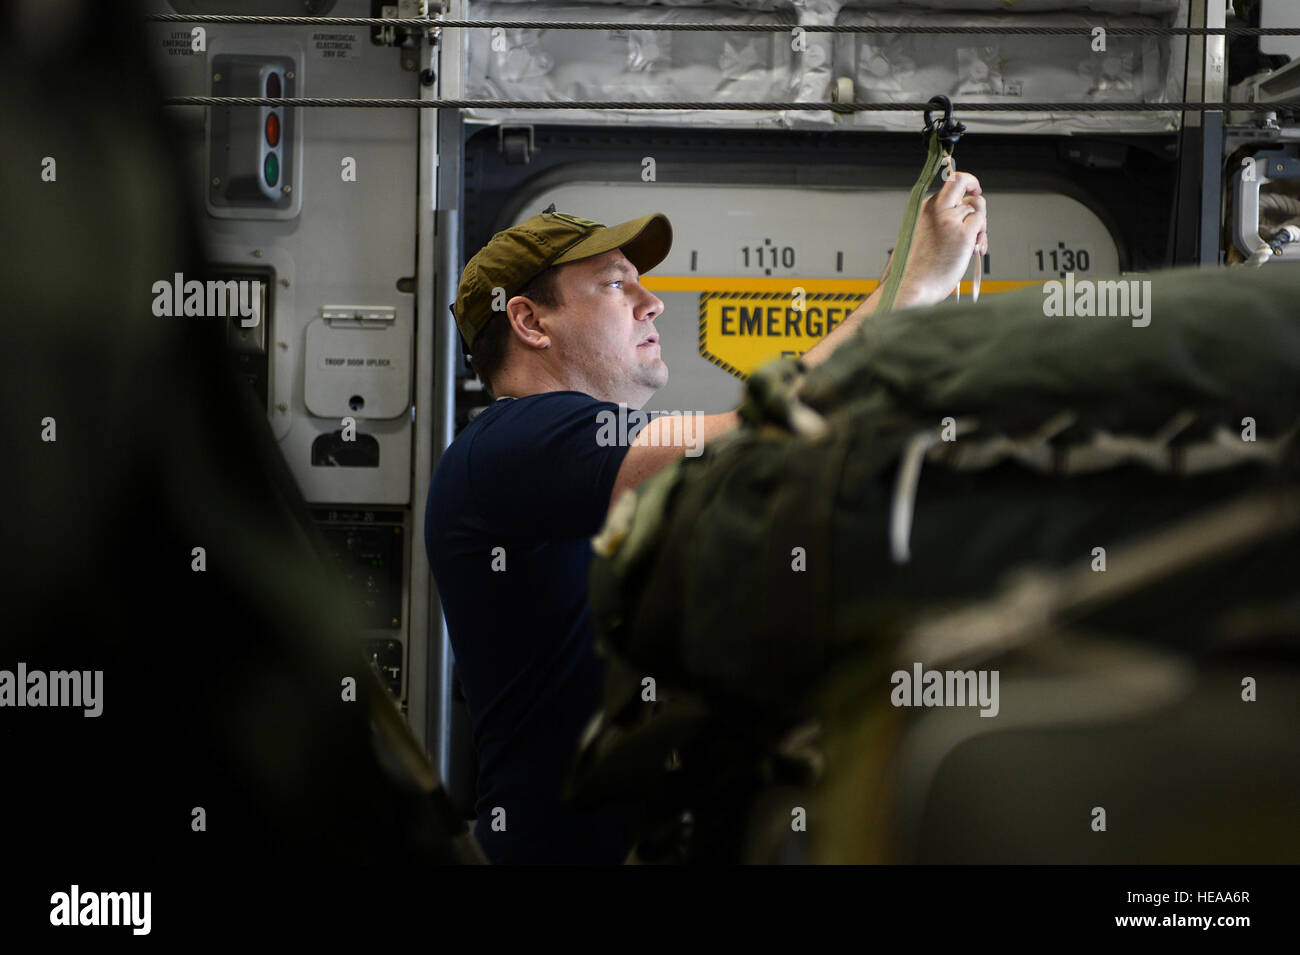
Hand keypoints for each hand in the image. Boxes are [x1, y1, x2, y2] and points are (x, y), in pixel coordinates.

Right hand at [890, 171, 987, 307]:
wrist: (910, 286)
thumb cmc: (914, 268)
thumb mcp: (922, 235)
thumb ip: (941, 220)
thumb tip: (965, 212)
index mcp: (925, 208)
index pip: (951, 182)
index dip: (967, 182)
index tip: (974, 189)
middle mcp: (937, 209)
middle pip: (965, 185)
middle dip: (977, 199)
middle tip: (978, 216)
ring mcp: (950, 220)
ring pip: (977, 207)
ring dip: (980, 226)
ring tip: (972, 246)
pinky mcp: (963, 234)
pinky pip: (981, 223)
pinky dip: (982, 236)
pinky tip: (974, 250)